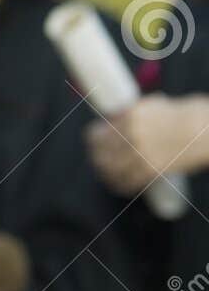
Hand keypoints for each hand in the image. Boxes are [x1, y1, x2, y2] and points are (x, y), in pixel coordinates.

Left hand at [85, 94, 208, 195]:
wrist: (205, 130)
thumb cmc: (181, 116)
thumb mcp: (151, 106)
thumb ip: (129, 114)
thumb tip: (110, 121)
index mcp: (131, 116)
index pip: (97, 133)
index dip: (94, 138)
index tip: (93, 140)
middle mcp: (132, 134)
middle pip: (99, 152)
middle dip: (97, 155)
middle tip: (98, 157)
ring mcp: (141, 153)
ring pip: (109, 169)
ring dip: (105, 172)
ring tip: (106, 171)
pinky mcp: (151, 170)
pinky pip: (126, 182)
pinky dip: (120, 184)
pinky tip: (119, 183)